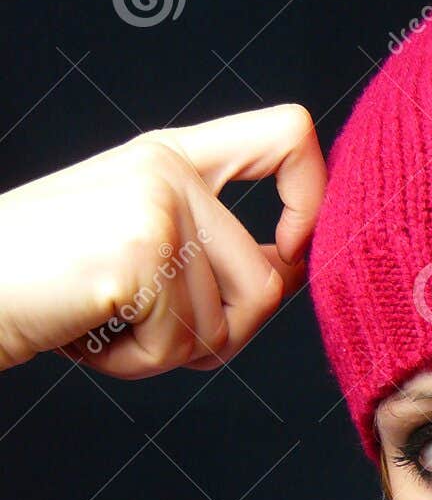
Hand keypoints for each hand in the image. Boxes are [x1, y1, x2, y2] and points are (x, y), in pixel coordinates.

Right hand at [0, 102, 325, 377]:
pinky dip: (134, 362)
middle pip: (268, 286)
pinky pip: (179, 346)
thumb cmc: (50, 280)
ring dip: (168, 353)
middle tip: (146, 324)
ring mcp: (157, 207)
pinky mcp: (141, 254)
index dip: (314, 199)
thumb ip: (212, 246)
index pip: (287, 137)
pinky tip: (90, 327)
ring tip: (108, 319)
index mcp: (175, 159)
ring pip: (226, 328)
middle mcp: (171, 172)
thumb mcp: (140, 246)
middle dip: (218, 336)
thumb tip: (289, 271)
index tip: (287, 251)